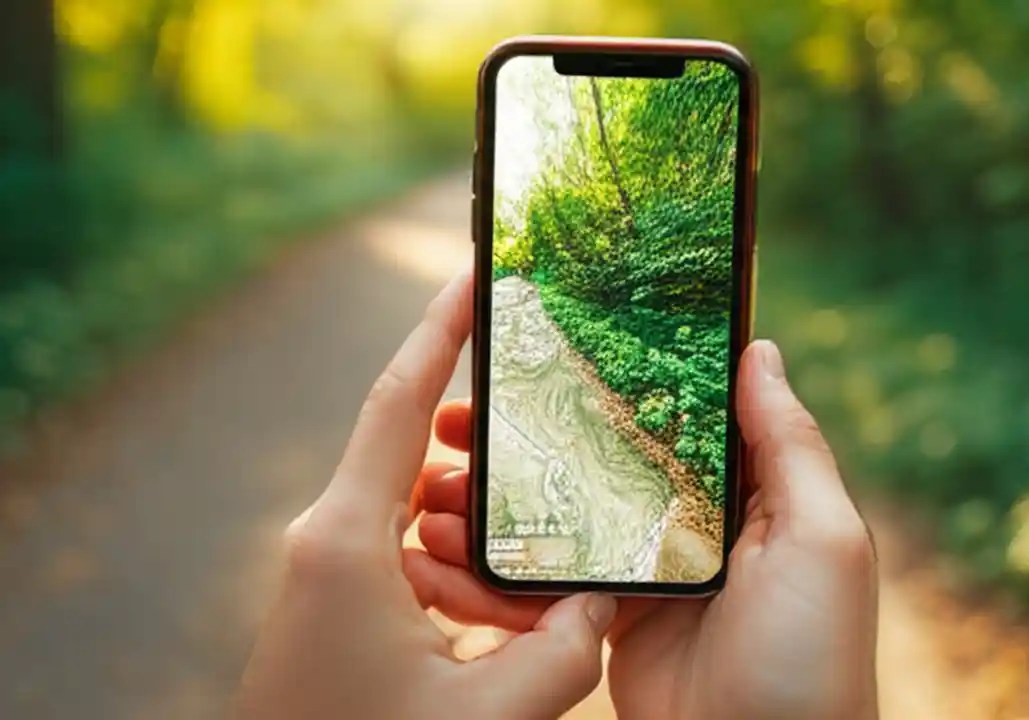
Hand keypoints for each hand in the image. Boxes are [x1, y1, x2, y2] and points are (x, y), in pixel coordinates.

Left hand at [235, 272, 615, 719]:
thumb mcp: (488, 717)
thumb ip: (567, 654)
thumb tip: (604, 606)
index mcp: (346, 539)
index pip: (400, 398)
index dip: (441, 327)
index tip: (477, 273)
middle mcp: (330, 544)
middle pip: (420, 460)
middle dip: (492, 459)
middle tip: (555, 444)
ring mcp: (330, 581)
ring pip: (422, 523)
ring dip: (484, 540)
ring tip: (539, 583)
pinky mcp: (339, 617)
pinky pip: (411, 569)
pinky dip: (462, 580)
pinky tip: (506, 627)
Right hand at [412, 339, 879, 719]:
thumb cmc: (810, 655)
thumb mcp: (823, 538)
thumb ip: (790, 444)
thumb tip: (758, 350)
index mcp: (751, 489)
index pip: (677, 410)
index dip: (614, 376)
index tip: (548, 342)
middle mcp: (698, 519)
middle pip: (608, 455)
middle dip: (538, 430)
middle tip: (464, 413)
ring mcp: (651, 567)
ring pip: (570, 510)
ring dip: (506, 495)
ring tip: (439, 478)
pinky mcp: (614, 615)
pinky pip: (555, 575)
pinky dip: (507, 561)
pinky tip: (455, 544)